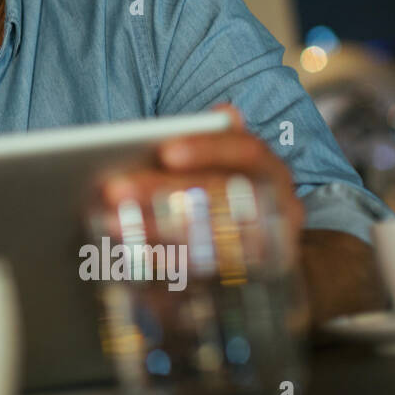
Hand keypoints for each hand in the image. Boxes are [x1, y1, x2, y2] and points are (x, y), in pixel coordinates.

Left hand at [97, 105, 305, 255]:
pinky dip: (170, 262)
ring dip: (158, 230)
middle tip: (113, 189)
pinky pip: (207, 272)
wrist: (269, 253)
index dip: (208, 149)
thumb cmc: (231, 193)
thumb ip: (218, 141)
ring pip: (211, 238)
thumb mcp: (228, 165)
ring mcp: (271, 248)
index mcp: (272, 171)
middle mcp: (281, 208)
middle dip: (164, 192)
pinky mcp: (250, 280)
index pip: (247, 152)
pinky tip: (136, 254)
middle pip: (221, 197)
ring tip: (113, 222)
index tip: (165, 152)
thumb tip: (226, 113)